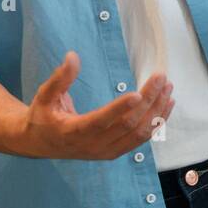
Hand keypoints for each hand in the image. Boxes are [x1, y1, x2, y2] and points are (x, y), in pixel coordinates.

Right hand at [16, 51, 174, 159]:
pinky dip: (157, 123)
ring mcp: (106, 151)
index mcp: (73, 132)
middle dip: (148, 101)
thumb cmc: (42, 117)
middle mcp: (93, 145)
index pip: (100, 121)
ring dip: (157, 111)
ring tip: (168, 88)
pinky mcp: (115, 152)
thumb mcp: (44, 96)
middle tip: (160, 77)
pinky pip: (141, 139)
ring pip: (139, 134)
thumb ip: (59, 78)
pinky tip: (167, 105)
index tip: (137, 93)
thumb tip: (72, 56)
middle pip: (127, 125)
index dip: (120, 109)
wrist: (40, 144)